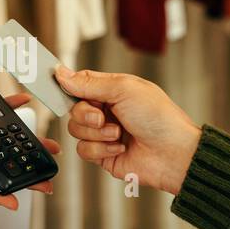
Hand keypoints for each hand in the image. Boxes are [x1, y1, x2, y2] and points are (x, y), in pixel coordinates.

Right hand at [55, 66, 200, 194]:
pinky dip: (101, 150)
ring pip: (75, 131)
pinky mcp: (103, 155)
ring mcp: (104, 133)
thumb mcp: (124, 89)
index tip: (56, 84)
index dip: (68, 85)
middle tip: (103, 117)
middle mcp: (107, 110)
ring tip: (119, 134)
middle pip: (74, 109)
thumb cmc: (160, 118)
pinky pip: (84, 151)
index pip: (80, 83)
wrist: (174, 154)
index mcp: (113, 90)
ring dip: (96, 134)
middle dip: (86, 115)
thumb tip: (62, 73)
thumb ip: (89, 82)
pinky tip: (120, 148)